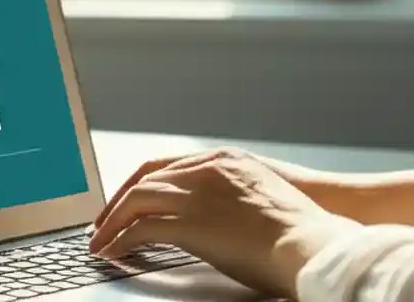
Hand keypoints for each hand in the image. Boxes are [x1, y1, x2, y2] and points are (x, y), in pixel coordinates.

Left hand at [89, 147, 358, 298]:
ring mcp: (196, 194)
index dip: (140, 183)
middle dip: (118, 202)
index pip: (165, 165)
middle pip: (144, 179)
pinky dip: (119, 240)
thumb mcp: (264, 195)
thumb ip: (234, 195)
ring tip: (100, 242)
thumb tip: (218, 217)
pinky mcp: (190, 224)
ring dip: (112, 221)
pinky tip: (112, 253)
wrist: (313, 239)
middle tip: (102, 223)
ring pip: (136, 200)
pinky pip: (140, 229)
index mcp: (222, 160)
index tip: (125, 200)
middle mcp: (204, 170)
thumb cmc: (300, 225)